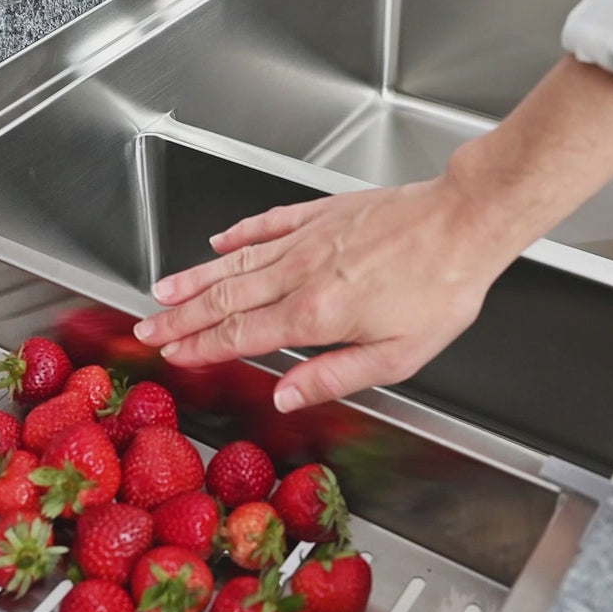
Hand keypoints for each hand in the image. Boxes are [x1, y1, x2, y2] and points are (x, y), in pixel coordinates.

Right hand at [131, 173, 525, 412]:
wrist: (465, 222)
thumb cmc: (442, 289)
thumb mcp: (398, 356)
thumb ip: (334, 377)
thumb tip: (287, 398)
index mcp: (316, 315)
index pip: (241, 335)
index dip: (200, 347)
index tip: (173, 353)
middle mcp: (302, 273)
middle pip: (225, 299)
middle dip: (180, 316)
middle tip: (147, 327)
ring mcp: (308, 239)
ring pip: (236, 262)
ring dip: (194, 278)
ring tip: (162, 290)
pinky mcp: (322, 213)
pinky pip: (267, 224)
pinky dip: (238, 235)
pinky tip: (218, 242)